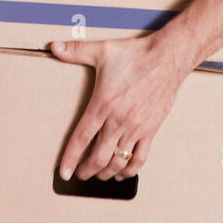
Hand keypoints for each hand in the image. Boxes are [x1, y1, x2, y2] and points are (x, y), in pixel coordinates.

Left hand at [49, 32, 187, 181]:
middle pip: (98, 157)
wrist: (167, 57)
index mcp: (103, 104)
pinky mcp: (151, 130)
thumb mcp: (102, 50)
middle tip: (79, 175)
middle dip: (86, 170)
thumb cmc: (136, 54)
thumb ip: (76, 51)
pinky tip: (122, 173)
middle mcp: (118, 121)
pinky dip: (129, 170)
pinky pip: (139, 158)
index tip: (63, 171)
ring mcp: (136, 128)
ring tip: (98, 175)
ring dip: (105, 173)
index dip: (70, 158)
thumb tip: (54, 47)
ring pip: (117, 161)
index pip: (81, 138)